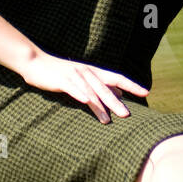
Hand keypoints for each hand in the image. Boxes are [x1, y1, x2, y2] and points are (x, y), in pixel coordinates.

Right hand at [20, 52, 148, 122]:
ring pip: (90, 92)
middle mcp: (87, 72)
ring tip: (108, 120)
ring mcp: (74, 76)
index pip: (117, 78)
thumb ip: (101, 85)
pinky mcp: (62, 81)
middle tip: (127, 115)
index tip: (145, 93)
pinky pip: (72, 89)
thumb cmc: (61, 72)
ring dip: (100, 106)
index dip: (131, 85)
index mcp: (94, 71)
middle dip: (116, 102)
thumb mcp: (84, 77)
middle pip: (105, 88)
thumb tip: (119, 95)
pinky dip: (79, 95)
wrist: (36, 61)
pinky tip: (86, 102)